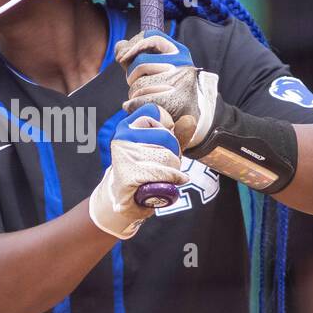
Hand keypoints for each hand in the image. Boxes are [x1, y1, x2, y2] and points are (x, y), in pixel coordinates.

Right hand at [88, 104, 188, 238]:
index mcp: (127, 126)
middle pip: (165, 136)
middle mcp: (122, 137)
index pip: (155, 112)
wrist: (126, 200)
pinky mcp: (128, 174)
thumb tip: (190, 119)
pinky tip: (170, 183)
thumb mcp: (165, 149)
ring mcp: (124, 155)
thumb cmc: (147, 170)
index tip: (164, 143)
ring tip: (163, 175)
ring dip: (173, 169)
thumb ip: (178, 134)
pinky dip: (173, 180)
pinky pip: (163, 173)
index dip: (167, 127)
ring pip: (166, 155)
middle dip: (172, 153)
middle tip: (163, 164)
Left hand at [115, 29, 218, 150]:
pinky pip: (142, 100)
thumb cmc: (171, 91)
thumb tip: (119, 46)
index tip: (121, 58)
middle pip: (140, 63)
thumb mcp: (157, 68)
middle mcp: (182, 64)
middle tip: (139, 87)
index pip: (151, 36)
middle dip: (132, 77)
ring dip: (133, 94)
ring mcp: (181, 83)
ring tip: (143, 99)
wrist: (197, 118)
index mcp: (179, 52)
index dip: (133, 45)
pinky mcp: (177, 102)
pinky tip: (132, 106)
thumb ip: (137, 56)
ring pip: (139, 84)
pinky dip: (133, 105)